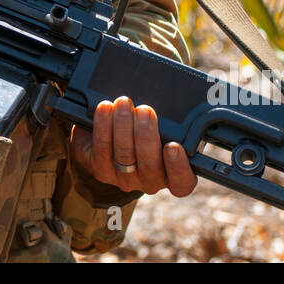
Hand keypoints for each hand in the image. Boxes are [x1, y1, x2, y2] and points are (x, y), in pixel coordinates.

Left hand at [70, 95, 196, 196]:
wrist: (111, 135)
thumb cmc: (146, 128)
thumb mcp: (165, 127)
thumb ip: (173, 122)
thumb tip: (182, 100)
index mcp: (172, 173)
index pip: (182, 183)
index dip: (178, 167)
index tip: (173, 146)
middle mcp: (149, 180)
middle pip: (149, 166)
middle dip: (146, 135)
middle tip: (145, 111)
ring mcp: (124, 178)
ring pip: (124, 156)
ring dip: (123, 126)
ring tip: (124, 103)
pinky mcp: (101, 170)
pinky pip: (101, 149)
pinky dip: (103, 125)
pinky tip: (106, 108)